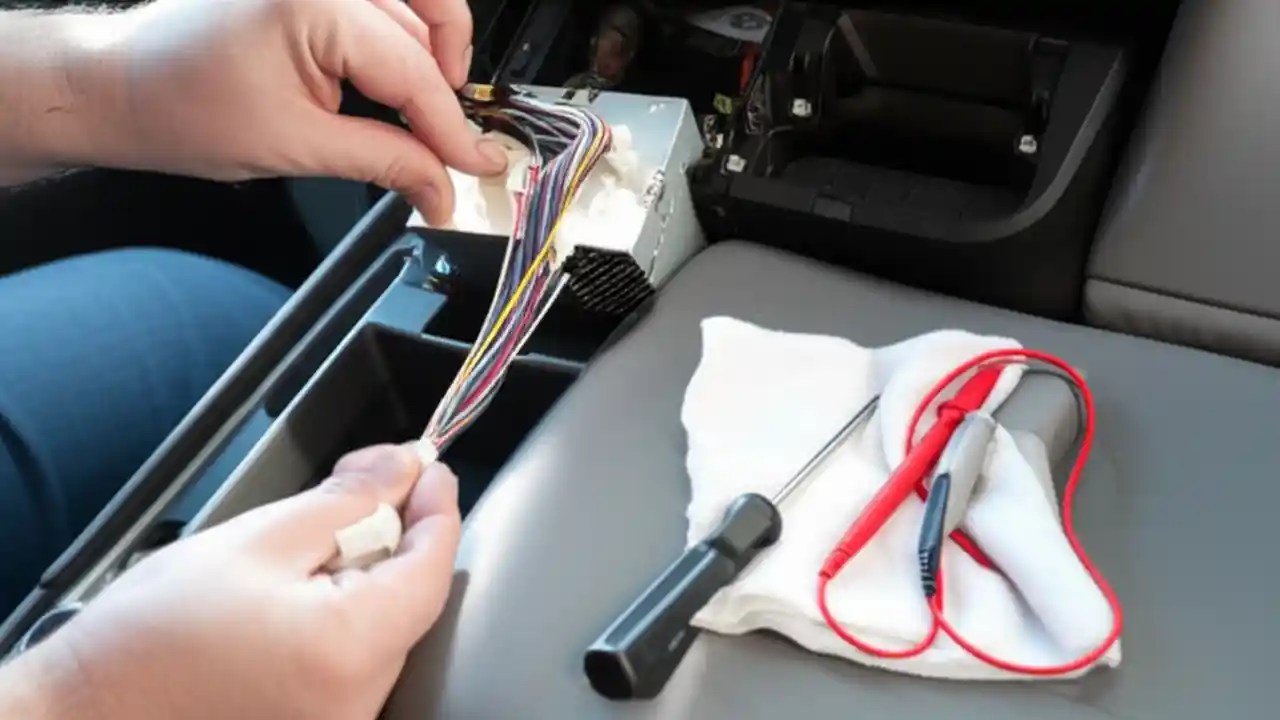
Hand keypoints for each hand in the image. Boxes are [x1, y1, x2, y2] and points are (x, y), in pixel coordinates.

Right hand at [5, 444, 460, 719]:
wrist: (84, 713)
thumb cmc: (148, 638)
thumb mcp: (257, 539)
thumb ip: (346, 502)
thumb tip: (403, 470)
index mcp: (349, 647)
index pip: (432, 567)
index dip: (436, 508)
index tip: (427, 470)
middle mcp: (358, 699)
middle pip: (411, 597)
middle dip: (395, 533)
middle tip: (362, 485)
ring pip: (384, 627)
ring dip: (367, 573)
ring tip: (307, 545)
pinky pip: (355, 660)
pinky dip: (345, 614)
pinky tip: (301, 592)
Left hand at [65, 0, 506, 223]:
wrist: (122, 88)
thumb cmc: (180, 107)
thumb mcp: (296, 146)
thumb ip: (383, 160)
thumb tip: (440, 183)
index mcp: (315, 2)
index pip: (415, 71)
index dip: (452, 129)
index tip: (479, 166)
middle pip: (427, 30)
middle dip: (446, 93)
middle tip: (454, 148)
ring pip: (413, 16)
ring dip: (428, 67)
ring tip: (421, 125)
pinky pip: (383, 11)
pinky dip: (400, 50)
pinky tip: (394, 92)